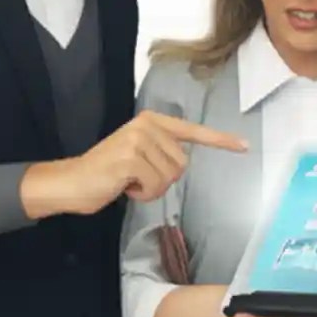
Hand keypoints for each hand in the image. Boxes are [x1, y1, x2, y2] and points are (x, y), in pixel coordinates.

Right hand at [24, 110, 247, 216]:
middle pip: (182, 164)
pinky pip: (155, 186)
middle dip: (162, 180)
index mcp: (151, 121)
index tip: (244, 146)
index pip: (192, 131)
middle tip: (135, 178)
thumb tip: (183, 162)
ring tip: (128, 181)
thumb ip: (161, 151)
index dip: (219, 141)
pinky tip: (123, 186)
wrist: (72, 182)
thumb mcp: (137, 154)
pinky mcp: (130, 158)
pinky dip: (142, 194)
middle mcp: (147, 126)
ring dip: (151, 189)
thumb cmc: (106, 174)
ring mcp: (138, 140)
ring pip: (170, 177)